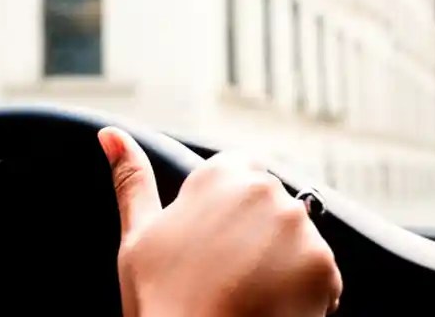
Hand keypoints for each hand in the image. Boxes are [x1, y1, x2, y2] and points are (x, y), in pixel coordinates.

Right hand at [99, 127, 340, 316]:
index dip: (229, 212)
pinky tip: (268, 311)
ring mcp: (298, 228)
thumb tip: (111, 134)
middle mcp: (264, 190)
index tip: (212, 244)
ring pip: (298, 244)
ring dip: (282, 267)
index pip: (243, 173)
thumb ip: (132, 178)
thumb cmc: (160, 300)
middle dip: (259, 238)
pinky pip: (322, 278)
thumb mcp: (138, 236)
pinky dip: (304, 297)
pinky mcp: (323, 267)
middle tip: (226, 278)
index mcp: (220, 174)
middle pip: (274, 208)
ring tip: (246, 298)